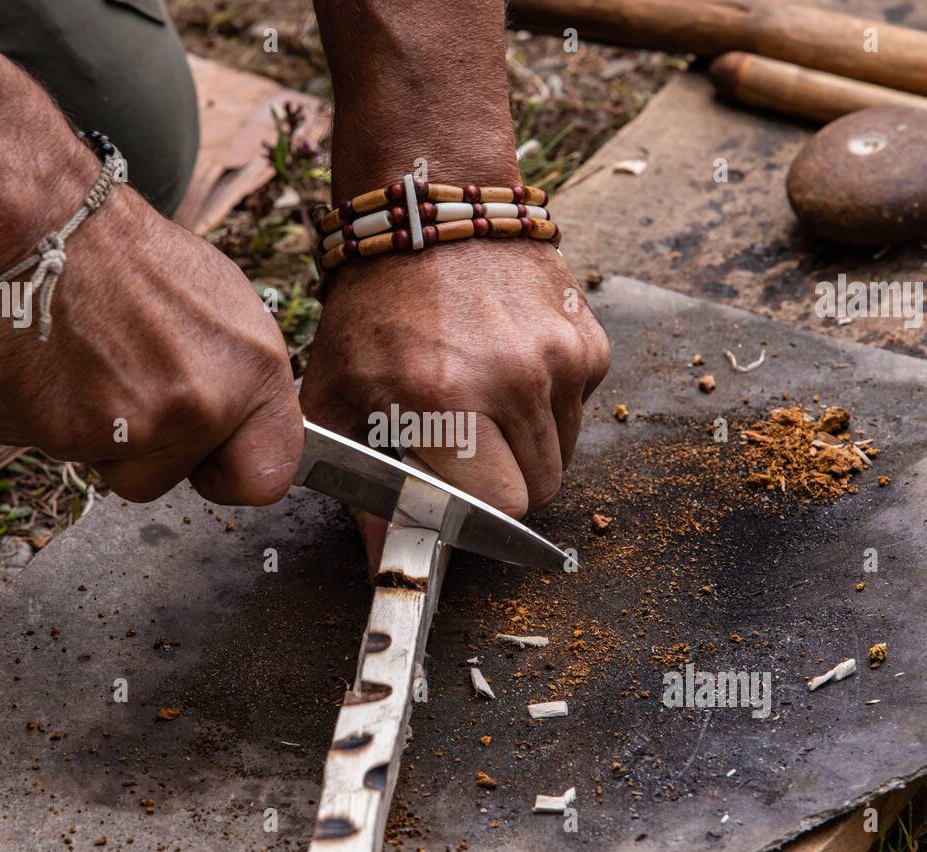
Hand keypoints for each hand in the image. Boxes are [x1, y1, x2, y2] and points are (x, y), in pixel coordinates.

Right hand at [0, 185, 303, 503]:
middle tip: (124, 372)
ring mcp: (126, 427)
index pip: (267, 477)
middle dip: (145, 443)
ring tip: (85, 357)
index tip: (212, 456)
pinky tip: (48, 360)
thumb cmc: (131, 256)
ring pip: (108, 465)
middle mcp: (198, 408)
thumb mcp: (226, 307)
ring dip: (93, 429)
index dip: (231, 469)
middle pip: (166, 477)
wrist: (40, 222)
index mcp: (252, 375)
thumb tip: (241, 431)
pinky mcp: (55, 434)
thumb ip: (240, 382)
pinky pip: (51, 447)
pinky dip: (44, 413)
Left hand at [301, 236, 609, 519]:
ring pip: (565, 454)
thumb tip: (381, 563)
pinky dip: (552, 406)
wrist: (429, 213)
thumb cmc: (374, 309)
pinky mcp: (588, 340)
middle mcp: (513, 379)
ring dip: (531, 450)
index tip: (456, 500)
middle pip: (541, 491)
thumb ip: (359, 487)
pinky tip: (511, 369)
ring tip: (486, 407)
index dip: (477, 516)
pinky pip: (581, 408)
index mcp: (446, 400)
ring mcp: (560, 357)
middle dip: (507, 488)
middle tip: (470, 456)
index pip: (498, 509)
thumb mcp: (338, 395)